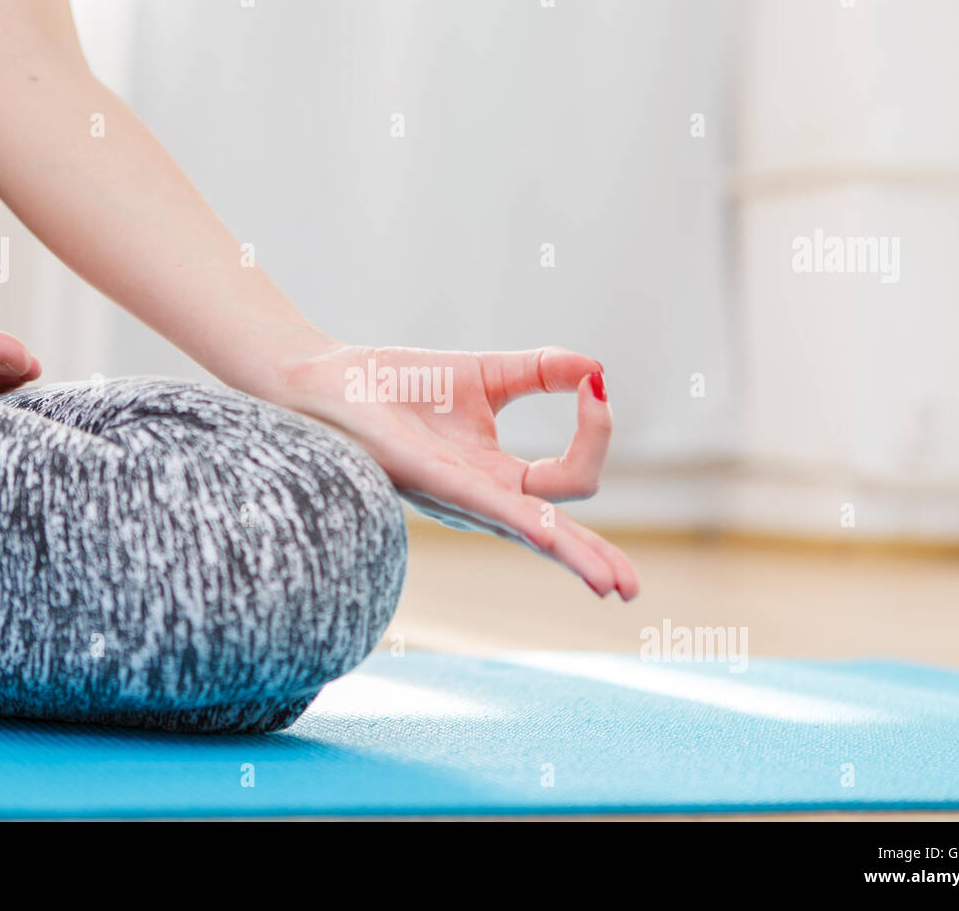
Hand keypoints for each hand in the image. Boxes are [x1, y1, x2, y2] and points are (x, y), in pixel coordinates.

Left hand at [281, 344, 638, 599]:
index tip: (595, 385)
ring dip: (573, 554)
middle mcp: (482, 499)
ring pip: (528, 532)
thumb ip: (543, 371)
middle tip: (631, 589)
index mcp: (497, 478)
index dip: (594, 435)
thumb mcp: (486, 373)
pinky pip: (484, 503)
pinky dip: (521, 517)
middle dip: (596, 559)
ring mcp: (457, 496)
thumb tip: (597, 369)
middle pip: (555, 535)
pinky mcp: (429, 479)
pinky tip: (547, 533)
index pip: (568, 481)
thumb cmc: (395, 384)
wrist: (327, 379)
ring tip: (612, 584)